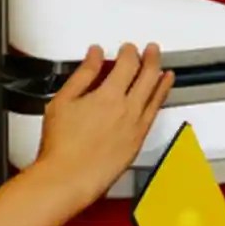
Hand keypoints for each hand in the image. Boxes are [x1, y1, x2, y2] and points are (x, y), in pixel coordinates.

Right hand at [34, 43, 174, 204]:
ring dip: (161, 77)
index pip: (128, 64)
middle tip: (152, 50)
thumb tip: (94, 55)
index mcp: (109, 96)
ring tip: (163, 68)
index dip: (130, 52)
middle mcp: (128, 109)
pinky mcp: (138, 140)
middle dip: (151, 58)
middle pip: (148, 75)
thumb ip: (83, 74)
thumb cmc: (61, 146)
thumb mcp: (63, 101)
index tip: (128, 48)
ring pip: (157, 94)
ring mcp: (136, 125)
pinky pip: (155, 113)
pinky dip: (161, 99)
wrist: (68, 178)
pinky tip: (160, 95)